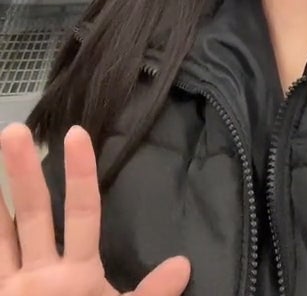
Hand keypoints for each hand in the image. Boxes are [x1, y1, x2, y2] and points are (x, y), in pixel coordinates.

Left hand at [0, 124, 188, 295]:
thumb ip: (150, 294)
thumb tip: (183, 262)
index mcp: (77, 276)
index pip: (82, 213)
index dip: (79, 173)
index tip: (76, 134)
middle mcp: (38, 275)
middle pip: (31, 214)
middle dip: (21, 173)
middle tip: (12, 132)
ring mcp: (10, 288)